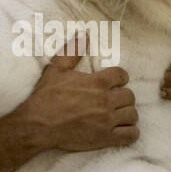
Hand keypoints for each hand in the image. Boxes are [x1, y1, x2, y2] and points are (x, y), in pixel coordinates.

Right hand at [17, 37, 138, 151]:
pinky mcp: (106, 138)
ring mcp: (107, 120)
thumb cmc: (46, 97)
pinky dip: (130, 133)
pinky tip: (122, 131)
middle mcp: (106, 100)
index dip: (120, 78)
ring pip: (132, 115)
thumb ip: (73, 51)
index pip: (122, 75)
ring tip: (117, 116)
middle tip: (114, 101)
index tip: (115, 83)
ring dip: (127, 115)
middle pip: (130, 96)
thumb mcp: (57, 69)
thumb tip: (84, 34)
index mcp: (97, 82)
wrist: (38, 124)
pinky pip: (131, 135)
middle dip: (123, 98)